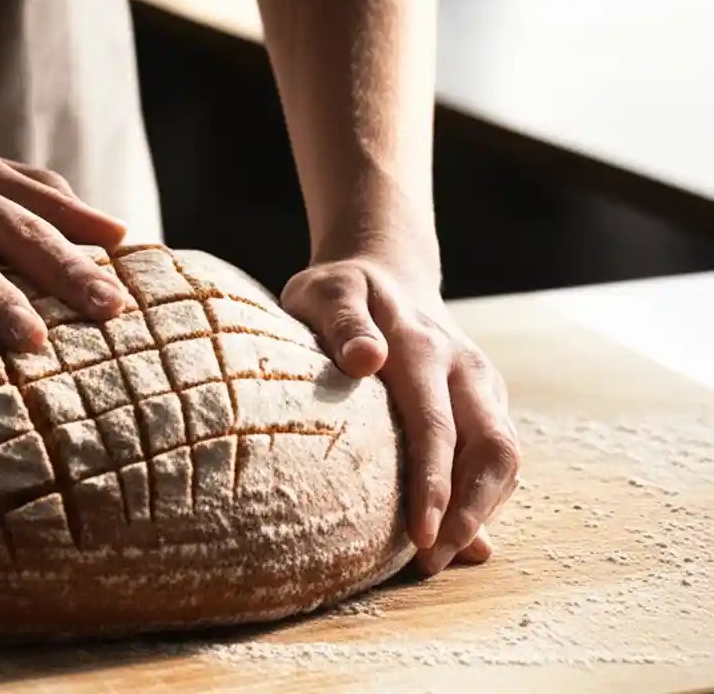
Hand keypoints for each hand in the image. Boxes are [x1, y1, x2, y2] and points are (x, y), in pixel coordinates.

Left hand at [281, 249, 519, 574]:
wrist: (387, 268)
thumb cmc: (343, 290)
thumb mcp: (327, 292)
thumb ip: (343, 324)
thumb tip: (365, 359)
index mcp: (425, 347)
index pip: (438, 425)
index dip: (433, 485)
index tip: (421, 535)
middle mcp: (466, 370)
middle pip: (492, 450)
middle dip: (469, 512)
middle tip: (432, 563)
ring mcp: (483, 386)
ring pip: (503, 458)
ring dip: (480, 512)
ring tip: (439, 559)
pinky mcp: (486, 400)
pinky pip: (496, 455)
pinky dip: (483, 497)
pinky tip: (456, 535)